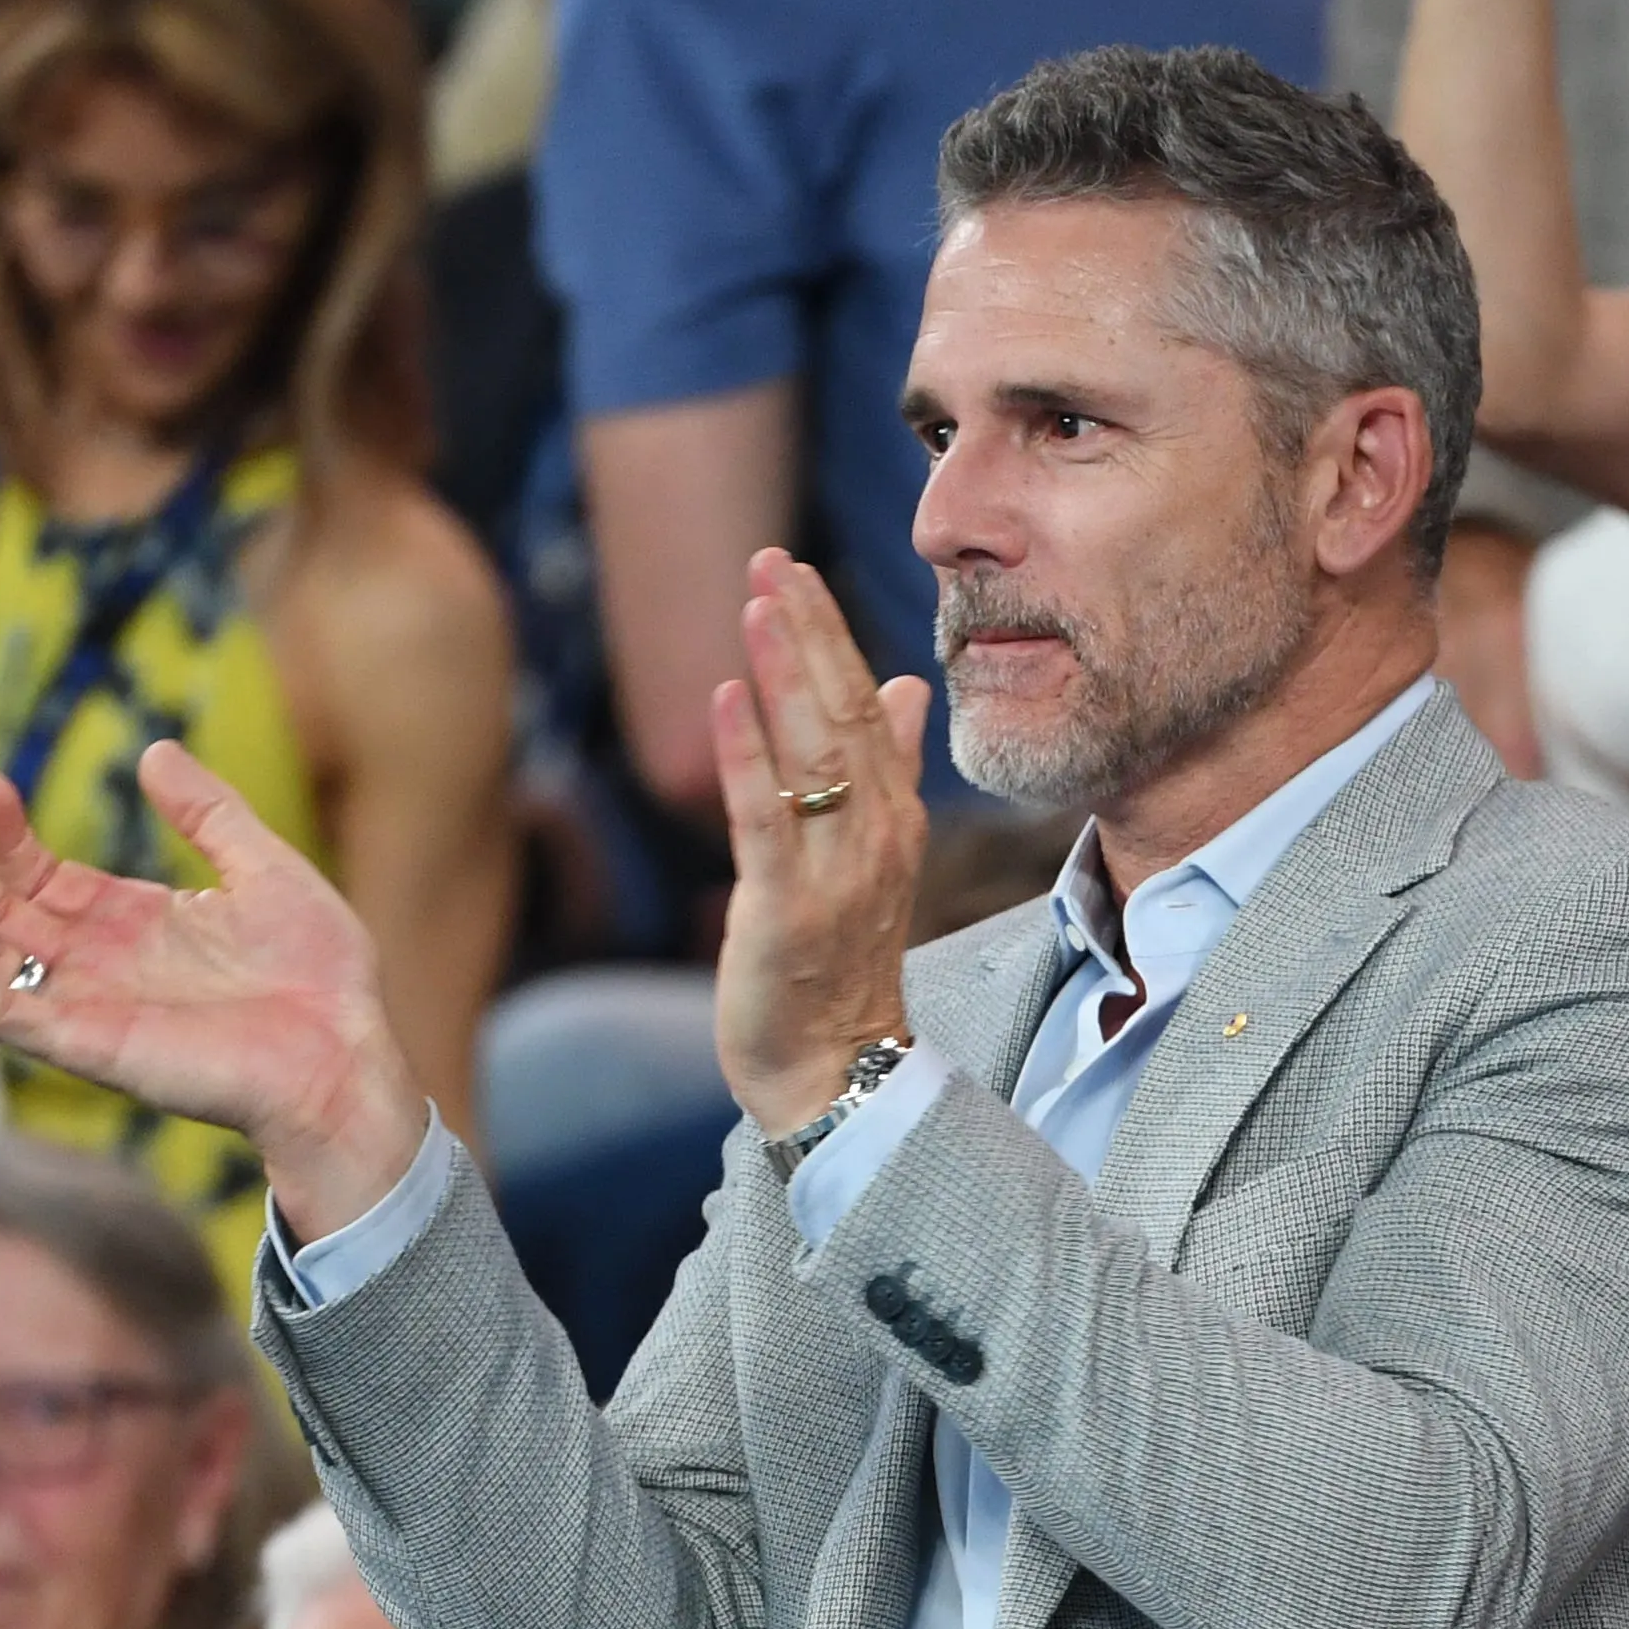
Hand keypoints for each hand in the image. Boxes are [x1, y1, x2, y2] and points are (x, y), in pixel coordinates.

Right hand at [0, 746, 428, 1228]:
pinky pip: (2, 1009)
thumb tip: (154, 751)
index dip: (8, 834)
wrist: (346, 1059)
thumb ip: (208, 813)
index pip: (42, 877)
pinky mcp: (87, 1045)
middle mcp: (100, 966)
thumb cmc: (321, 980)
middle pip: (5, 909)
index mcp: (134, 926)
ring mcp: (89, 1007)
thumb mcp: (265, 868)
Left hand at [698, 551, 928, 1128]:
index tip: (793, 570)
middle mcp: (877, 836)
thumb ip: (888, 765)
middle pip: (844, 714)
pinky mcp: (787, 911)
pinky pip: (768, 821)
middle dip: (808, 633)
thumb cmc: (841, 959)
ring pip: (815, 755)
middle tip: (773, 561)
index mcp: (896, 816)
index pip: (866, 704)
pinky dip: (747, 756)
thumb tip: (903, 682)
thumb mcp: (873, 854)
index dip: (830, 634)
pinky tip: (726, 699)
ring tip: (756, 605)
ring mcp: (837, 873)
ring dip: (784, 674)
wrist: (836, 1067)